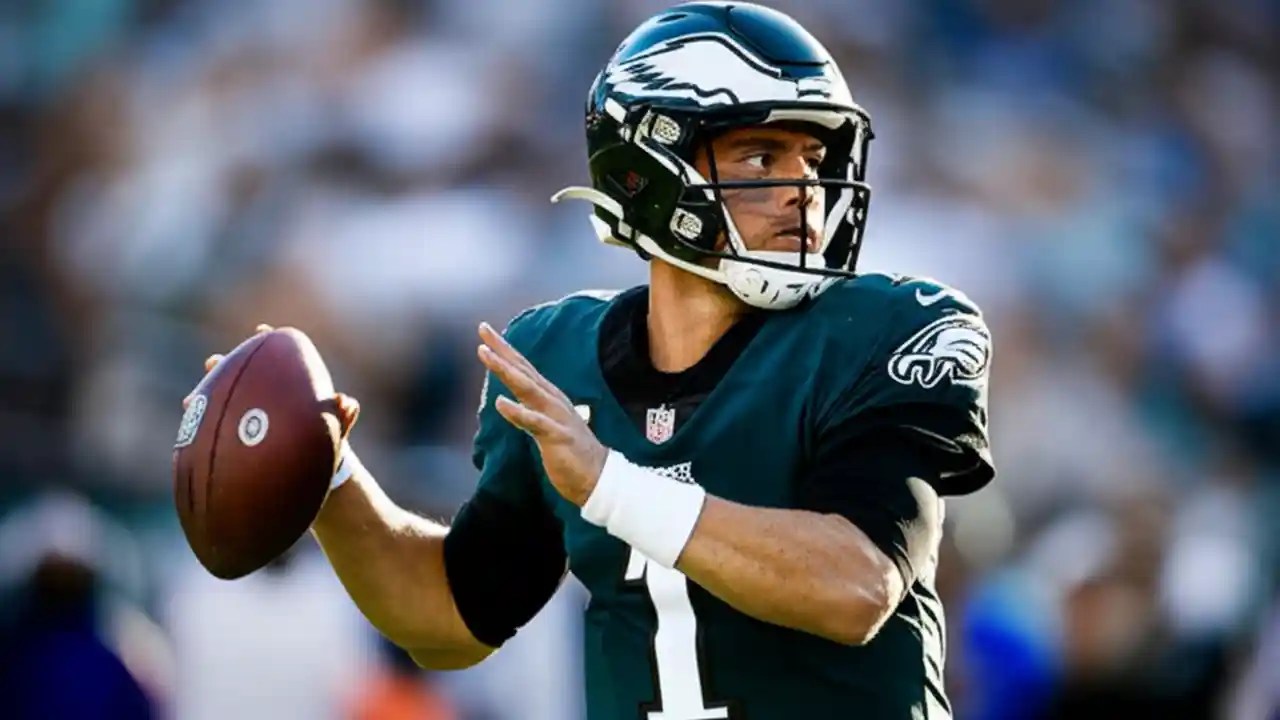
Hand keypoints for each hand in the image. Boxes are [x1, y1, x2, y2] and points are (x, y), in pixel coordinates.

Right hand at [183, 324, 360, 439]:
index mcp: (287, 389)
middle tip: (213, 363)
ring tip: (191, 402)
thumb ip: (344, 416)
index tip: (261, 332)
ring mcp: (248, 418)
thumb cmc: (328, 443)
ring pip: (221, 404)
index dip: (267, 342)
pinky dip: (205, 434)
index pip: (275, 359)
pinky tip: (191, 438)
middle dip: (223, 367)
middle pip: (238, 376)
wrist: (317, 472)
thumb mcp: (338, 430)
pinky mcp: (239, 440)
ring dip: (204, 400)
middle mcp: (263, 400)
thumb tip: (346, 401)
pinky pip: (219, 435)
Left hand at [476, 322, 606, 506]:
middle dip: (502, 350)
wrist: (599, 477)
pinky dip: (517, 412)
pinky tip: (500, 403)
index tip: (485, 330)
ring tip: (486, 355)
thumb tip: (509, 400)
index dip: (504, 349)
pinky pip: (534, 422)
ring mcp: (556, 416)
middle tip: (483, 328)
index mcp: (549, 397)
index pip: (523, 368)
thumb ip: (530, 409)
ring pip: (527, 388)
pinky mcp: (557, 436)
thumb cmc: (571, 451)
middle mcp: (552, 400)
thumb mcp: (546, 424)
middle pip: (523, 370)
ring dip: (506, 370)